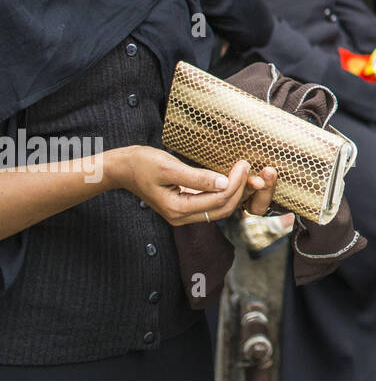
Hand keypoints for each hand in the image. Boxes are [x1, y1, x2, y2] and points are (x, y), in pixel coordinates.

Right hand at [109, 147, 268, 225]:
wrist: (124, 168)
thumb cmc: (143, 164)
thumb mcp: (169, 167)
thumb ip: (197, 177)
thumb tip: (223, 182)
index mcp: (177, 209)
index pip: (217, 201)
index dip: (235, 183)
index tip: (244, 164)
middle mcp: (182, 217)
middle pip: (222, 209)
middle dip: (239, 189)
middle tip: (247, 167)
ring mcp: (184, 213)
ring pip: (219, 209)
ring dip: (235, 193)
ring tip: (245, 172)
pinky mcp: (186, 205)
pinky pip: (212, 204)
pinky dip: (226, 193)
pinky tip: (233, 179)